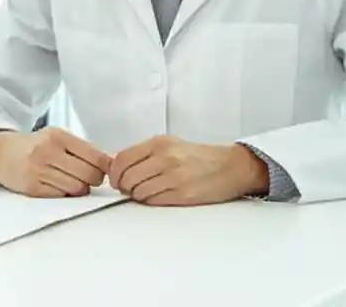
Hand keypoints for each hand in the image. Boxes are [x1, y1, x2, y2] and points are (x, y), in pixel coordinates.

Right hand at [0, 127, 112, 197]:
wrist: (1, 153)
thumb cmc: (36, 146)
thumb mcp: (57, 138)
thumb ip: (82, 150)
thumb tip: (112, 165)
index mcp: (58, 136)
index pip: (96, 157)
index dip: (105, 168)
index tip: (104, 170)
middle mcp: (48, 151)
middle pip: (89, 175)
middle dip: (93, 180)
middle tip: (88, 178)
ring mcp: (39, 170)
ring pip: (77, 188)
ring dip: (79, 189)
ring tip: (71, 181)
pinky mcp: (32, 187)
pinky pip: (61, 196)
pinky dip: (64, 194)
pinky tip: (57, 186)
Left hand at [107, 136, 268, 205]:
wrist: (231, 167)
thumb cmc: (201, 157)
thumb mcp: (171, 145)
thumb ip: (146, 153)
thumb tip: (119, 167)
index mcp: (160, 143)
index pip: (123, 159)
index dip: (115, 173)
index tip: (115, 179)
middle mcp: (165, 157)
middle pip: (127, 177)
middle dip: (124, 186)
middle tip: (129, 188)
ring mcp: (173, 176)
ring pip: (138, 192)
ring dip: (138, 195)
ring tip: (147, 192)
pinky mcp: (182, 194)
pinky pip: (153, 201)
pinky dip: (151, 201)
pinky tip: (158, 196)